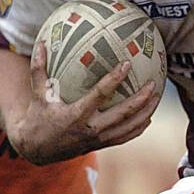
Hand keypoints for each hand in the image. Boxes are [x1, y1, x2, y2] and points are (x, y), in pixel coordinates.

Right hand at [11, 41, 160, 164]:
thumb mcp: (37, 94)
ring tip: (157, 98)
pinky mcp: (101, 144)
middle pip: (123, 113)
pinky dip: (138, 127)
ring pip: (128, 127)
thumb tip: (41, 43)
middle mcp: (90, 128)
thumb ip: (39, 68)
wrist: (36, 150)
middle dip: (141, 99)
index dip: (114, 79)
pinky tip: (148, 117)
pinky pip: (125, 137)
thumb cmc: (37, 117)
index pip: (100, 94)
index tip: (127, 64)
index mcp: (76, 114)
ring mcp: (98, 139)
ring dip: (145, 113)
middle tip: (154, 84)